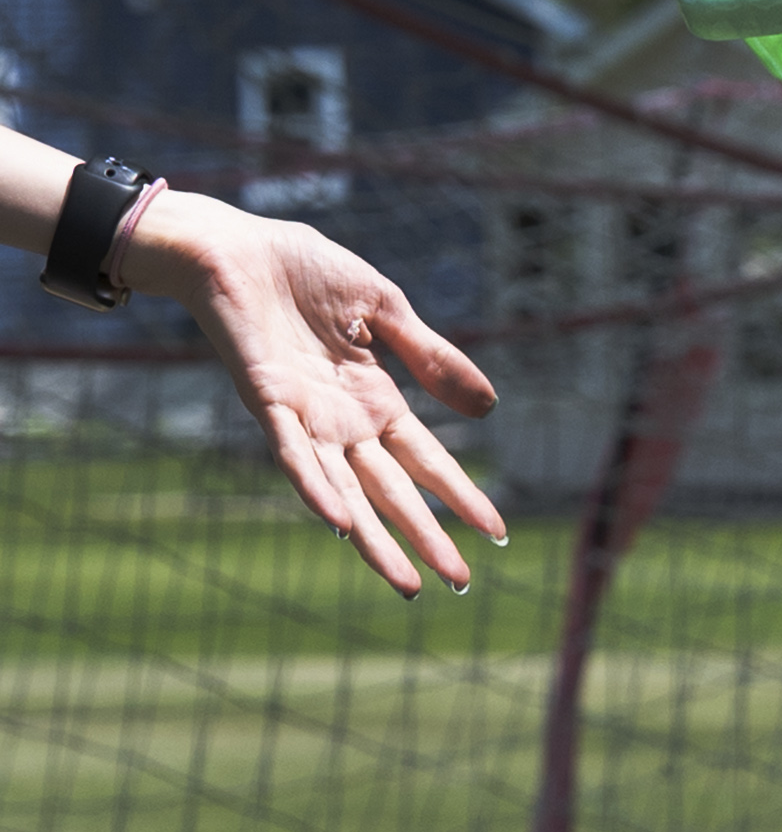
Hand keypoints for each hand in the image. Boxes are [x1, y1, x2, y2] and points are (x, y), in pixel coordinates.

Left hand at [112, 193, 506, 596]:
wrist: (234, 246)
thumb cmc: (303, 271)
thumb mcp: (386, 309)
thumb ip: (432, 358)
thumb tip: (489, 409)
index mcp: (373, 400)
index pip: (427, 460)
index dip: (461, 495)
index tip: (496, 532)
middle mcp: (341, 421)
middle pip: (393, 491)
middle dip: (427, 537)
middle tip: (461, 582)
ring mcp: (304, 417)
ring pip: (346, 491)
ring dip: (375, 539)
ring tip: (407, 585)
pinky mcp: (266, 399)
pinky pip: (291, 454)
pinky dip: (315, 489)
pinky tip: (339, 521)